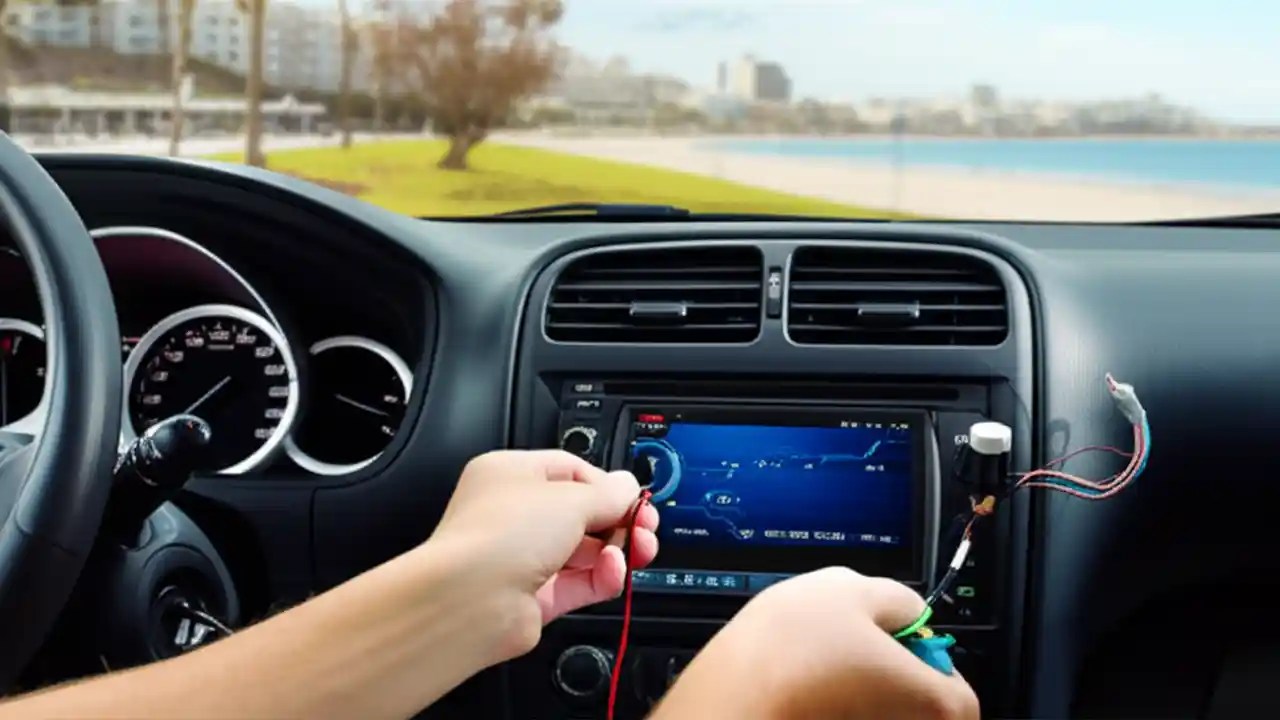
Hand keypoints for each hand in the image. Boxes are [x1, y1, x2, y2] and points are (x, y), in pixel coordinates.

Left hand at [426, 450, 658, 660]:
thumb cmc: (500, 535)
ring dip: (616, 549)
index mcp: (511, 476)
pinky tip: (614, 571)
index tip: (633, 497)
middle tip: (645, 526)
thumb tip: (629, 487)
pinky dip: (603, 577)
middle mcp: (514, 515)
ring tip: (637, 550)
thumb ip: (609, 494)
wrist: (469, 601)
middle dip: (619, 520)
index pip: (570, 471)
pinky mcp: (534, 597)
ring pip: (585, 551)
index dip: (606, 484)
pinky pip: (580, 583)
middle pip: (581, 513)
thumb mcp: (571, 499)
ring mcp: (522, 558)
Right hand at [654, 567, 978, 719]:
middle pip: (919, 706)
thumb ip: (896, 598)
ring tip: (820, 660)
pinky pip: (847, 717)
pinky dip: (833, 703)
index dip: (933, 661)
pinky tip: (802, 684)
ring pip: (878, 709)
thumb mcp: (849, 589)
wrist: (730, 697)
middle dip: (892, 673)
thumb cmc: (791, 652)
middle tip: (857, 643)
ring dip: (860, 687)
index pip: (962, 696)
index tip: (902, 639)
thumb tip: (907, 609)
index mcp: (930, 702)